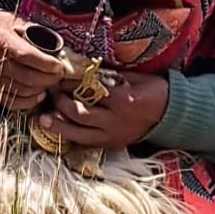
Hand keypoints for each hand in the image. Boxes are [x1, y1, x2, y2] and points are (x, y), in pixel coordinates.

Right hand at [0, 12, 75, 111]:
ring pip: (21, 91)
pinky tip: (38, 96)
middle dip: (48, 78)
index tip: (59, 66)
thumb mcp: (12, 20)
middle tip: (58, 76)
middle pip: (27, 77)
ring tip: (49, 83)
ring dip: (40, 90)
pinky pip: (11, 102)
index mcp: (1, 41)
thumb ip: (31, 30)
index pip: (27, 56)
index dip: (46, 64)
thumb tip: (53, 44)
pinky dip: (27, 102)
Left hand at [44, 70, 169, 150]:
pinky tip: (58, 131)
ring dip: (58, 126)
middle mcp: (114, 121)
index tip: (59, 78)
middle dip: (60, 104)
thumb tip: (86, 69)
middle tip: (50, 94)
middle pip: (79, 114)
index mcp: (122, 101)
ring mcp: (112, 135)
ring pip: (79, 134)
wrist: (171, 115)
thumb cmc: (155, 91)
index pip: (89, 92)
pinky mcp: (111, 145)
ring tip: (42, 119)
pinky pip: (87, 143)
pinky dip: (71, 137)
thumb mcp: (136, 78)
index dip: (70, 85)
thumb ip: (112, 75)